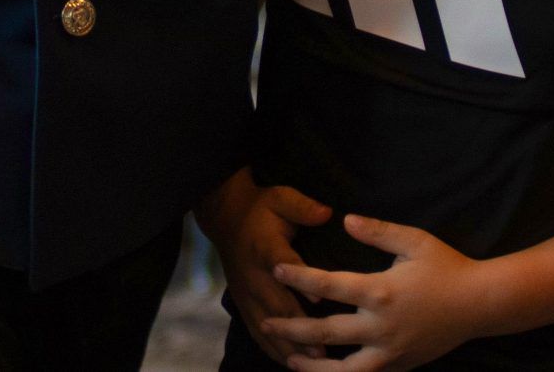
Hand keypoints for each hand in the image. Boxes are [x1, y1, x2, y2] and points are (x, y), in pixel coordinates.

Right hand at [196, 169, 332, 361]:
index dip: (299, 281)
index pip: (282, 265)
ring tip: (311, 364)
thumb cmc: (261, 208)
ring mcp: (247, 293)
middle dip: (298, 329)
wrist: (225, 218)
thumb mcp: (281, 198)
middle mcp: (254, 275)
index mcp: (265, 247)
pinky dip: (272, 350)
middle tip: (322, 351)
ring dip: (288, 346)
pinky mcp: (243, 304)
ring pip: (267, 326)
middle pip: (275, 305)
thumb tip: (327, 212)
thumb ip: (302, 207)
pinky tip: (291, 365)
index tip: (319, 299)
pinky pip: (257, 332)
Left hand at [266, 215, 488, 370]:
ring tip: (289, 360)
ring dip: (313, 366)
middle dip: (292, 328)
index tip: (276, 270)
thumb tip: (344, 220)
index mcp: (380, 292)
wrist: (482, 304)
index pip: (327, 286)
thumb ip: (377, 232)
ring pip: (344, 370)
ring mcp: (391, 352)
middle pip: (325, 332)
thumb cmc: (447, 267)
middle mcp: (381, 327)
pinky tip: (325, 371)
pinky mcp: (401, 366)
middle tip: (267, 322)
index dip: (298, 278)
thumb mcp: (413, 240)